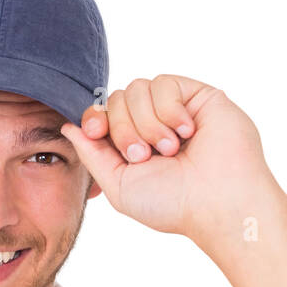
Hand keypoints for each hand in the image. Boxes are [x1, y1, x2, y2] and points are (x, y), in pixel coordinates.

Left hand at [60, 75, 273, 240]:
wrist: (217, 201)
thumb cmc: (172, 203)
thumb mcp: (119, 185)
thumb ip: (92, 155)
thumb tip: (69, 127)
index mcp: (133, 146)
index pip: (102, 115)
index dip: (94, 118)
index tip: (95, 131)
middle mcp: (152, 125)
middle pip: (115, 100)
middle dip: (123, 129)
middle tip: (143, 156)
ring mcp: (174, 109)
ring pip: (137, 88)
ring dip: (147, 123)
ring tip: (169, 149)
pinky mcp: (196, 95)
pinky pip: (163, 83)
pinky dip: (169, 110)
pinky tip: (186, 132)